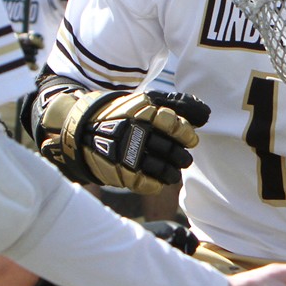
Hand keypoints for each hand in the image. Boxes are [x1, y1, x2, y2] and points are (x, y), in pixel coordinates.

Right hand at [35, 88, 207, 192]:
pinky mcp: (122, 174)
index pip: (174, 125)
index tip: (189, 138)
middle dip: (181, 155)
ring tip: (174, 170)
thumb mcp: (142, 101)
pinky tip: (159, 179)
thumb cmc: (120, 115)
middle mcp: (135, 134)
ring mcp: (128, 156)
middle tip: (183, 157)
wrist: (80, 132)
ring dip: (173, 171)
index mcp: (142, 113)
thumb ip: (174, 104)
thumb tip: (205, 114)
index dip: (185, 134)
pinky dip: (158, 183)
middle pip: (171, 150)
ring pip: (163, 169)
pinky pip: (150, 184)